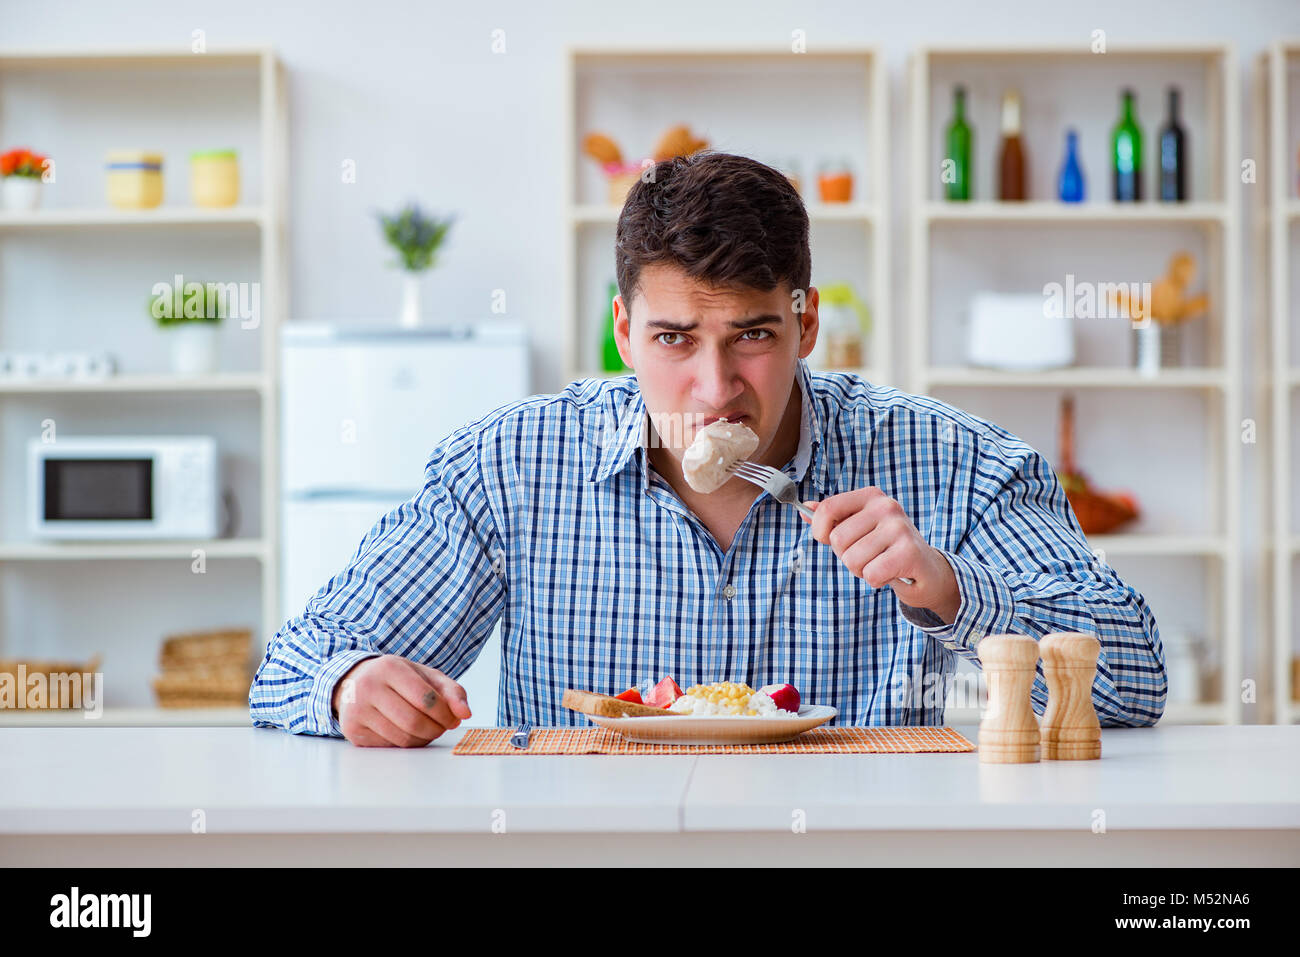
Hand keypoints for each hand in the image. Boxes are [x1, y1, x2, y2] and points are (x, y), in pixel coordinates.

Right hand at [331, 654, 471, 746]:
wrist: (356, 683)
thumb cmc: (397, 680)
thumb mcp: (426, 676)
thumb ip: (451, 692)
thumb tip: (465, 713)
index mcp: (389, 668)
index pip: (426, 698)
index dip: (445, 713)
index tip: (453, 718)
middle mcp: (368, 687)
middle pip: (414, 721)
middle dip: (436, 729)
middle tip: (442, 727)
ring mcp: (357, 710)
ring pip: (402, 738)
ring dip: (423, 739)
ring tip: (427, 729)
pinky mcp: (352, 730)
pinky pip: (390, 746)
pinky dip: (406, 744)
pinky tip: (407, 732)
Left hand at [800, 488, 960, 622]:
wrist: (927, 570)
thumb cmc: (887, 549)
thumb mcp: (859, 529)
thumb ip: (833, 518)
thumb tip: (805, 508)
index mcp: (871, 496)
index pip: (828, 508)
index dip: (820, 531)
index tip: (829, 541)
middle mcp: (886, 506)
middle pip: (838, 539)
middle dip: (846, 556)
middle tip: (869, 555)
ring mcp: (899, 528)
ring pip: (852, 560)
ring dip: (862, 570)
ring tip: (881, 563)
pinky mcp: (909, 552)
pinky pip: (871, 574)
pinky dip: (876, 581)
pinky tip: (891, 573)